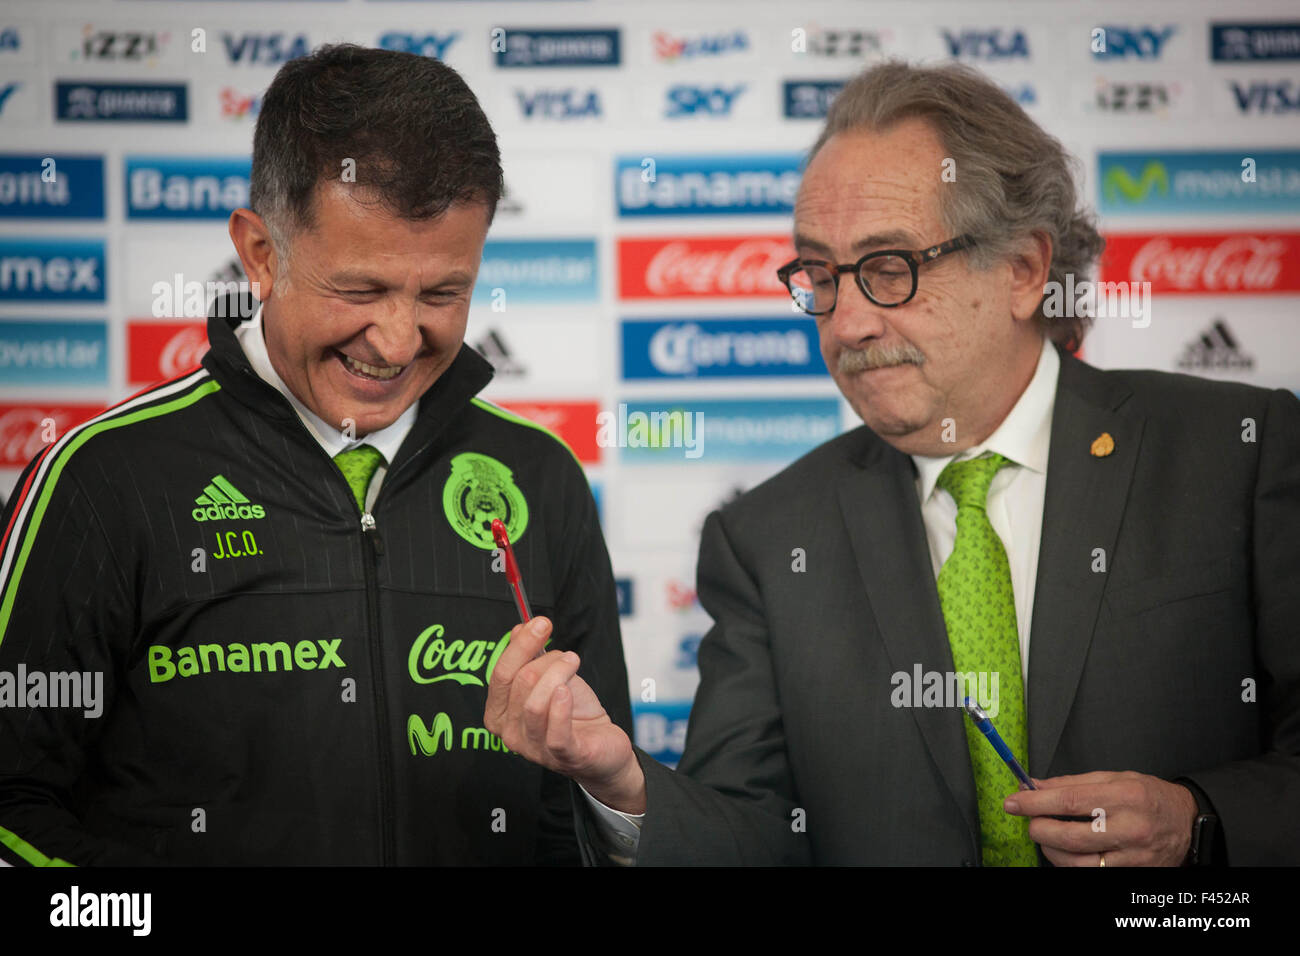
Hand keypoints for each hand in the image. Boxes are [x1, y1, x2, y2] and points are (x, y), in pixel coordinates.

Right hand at [484, 616, 645, 812]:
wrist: (602, 745)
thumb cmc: (573, 714)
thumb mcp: (549, 678)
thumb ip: (529, 655)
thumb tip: (518, 629)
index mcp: (500, 714)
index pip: (500, 675)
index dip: (520, 646)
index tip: (541, 623)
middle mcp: (510, 734)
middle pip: (519, 683)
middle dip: (545, 658)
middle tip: (566, 653)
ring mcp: (534, 749)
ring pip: (535, 703)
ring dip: (559, 674)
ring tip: (574, 665)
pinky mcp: (563, 756)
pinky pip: (556, 731)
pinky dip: (561, 707)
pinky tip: (568, 691)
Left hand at [1003, 771, 1198, 865]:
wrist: (1188, 823)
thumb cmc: (1150, 796)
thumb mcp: (1115, 778)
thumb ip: (1072, 782)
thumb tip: (1035, 785)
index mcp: (1124, 797)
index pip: (1069, 801)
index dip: (1035, 803)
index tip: (1014, 802)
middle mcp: (1129, 828)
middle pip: (1070, 836)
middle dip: (1040, 829)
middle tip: (1029, 821)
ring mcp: (1132, 856)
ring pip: (1077, 863)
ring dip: (1051, 850)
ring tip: (1047, 836)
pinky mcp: (1132, 873)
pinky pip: (1092, 873)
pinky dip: (1070, 863)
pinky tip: (1066, 851)